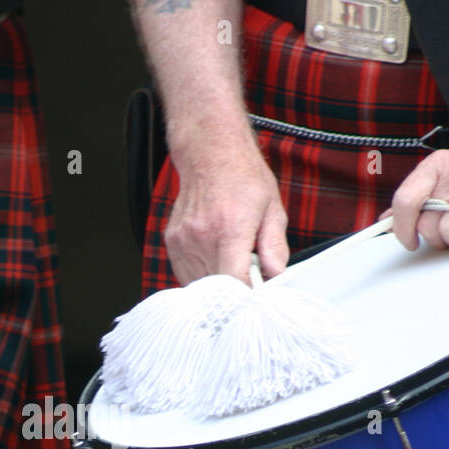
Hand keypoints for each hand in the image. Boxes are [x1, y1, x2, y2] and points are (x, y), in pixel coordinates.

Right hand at [164, 140, 288, 284]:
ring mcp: (183, 239)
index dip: (247, 293)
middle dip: (234, 288)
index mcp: (230, 226)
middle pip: (217, 286)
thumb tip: (275, 275)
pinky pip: (186, 273)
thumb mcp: (272, 209)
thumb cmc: (243, 178)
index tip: (256, 293)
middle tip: (248, 274)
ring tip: (230, 261)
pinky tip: (214, 259)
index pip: (234, 280)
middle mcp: (202, 234)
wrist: (210, 154)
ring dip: (217, 282)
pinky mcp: (172, 241)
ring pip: (200, 284)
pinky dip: (202, 274)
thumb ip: (275, 246)